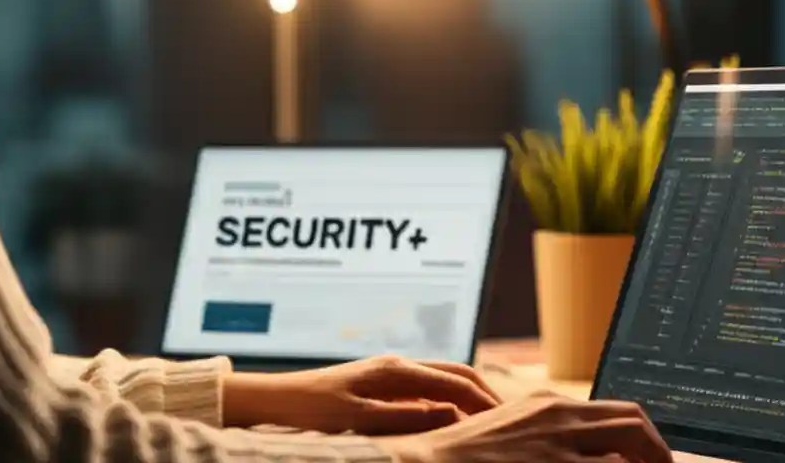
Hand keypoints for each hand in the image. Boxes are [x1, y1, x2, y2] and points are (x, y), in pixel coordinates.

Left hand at [223, 355, 502, 434]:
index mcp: (396, 370)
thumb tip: (452, 415)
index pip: (455, 381)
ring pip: (443, 378)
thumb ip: (406, 417)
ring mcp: (390, 373)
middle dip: (484, 392)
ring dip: (468, 394)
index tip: (508, 418)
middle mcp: (397, 365)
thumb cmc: (312, 409)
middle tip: (509, 417)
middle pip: (456, 372)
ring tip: (490, 417)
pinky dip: (448, 399)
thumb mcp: (358, 419)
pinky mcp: (381, 384)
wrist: (275, 399)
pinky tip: (453, 418)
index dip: (484, 400)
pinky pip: (426, 388)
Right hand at [373, 391, 672, 462]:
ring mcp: (554, 449)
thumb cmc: (466, 454)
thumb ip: (555, 433)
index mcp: (553, 405)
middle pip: (634, 426)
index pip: (624, 414)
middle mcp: (559, 419)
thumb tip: (596, 449)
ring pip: (624, 453)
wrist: (425, 461)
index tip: (654, 461)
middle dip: (658, 454)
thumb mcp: (516, 430)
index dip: (650, 441)